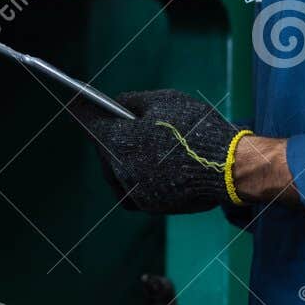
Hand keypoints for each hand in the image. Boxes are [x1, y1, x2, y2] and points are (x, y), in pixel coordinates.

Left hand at [70, 89, 250, 213]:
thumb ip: (132, 101)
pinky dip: (135, 171)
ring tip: (128, 139)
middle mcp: (121, 172)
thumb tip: (116, 104)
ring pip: (116, 169)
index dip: (81, 109)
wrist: (231, 168)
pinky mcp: (151, 205)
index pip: (90, 123)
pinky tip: (145, 160)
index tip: (72, 98)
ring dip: (120, 154)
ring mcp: (135, 192)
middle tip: (108, 117)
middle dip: (106, 132)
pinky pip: (133, 185)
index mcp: (119, 143)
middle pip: (104, 148)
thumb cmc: (197, 129)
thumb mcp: (164, 101)